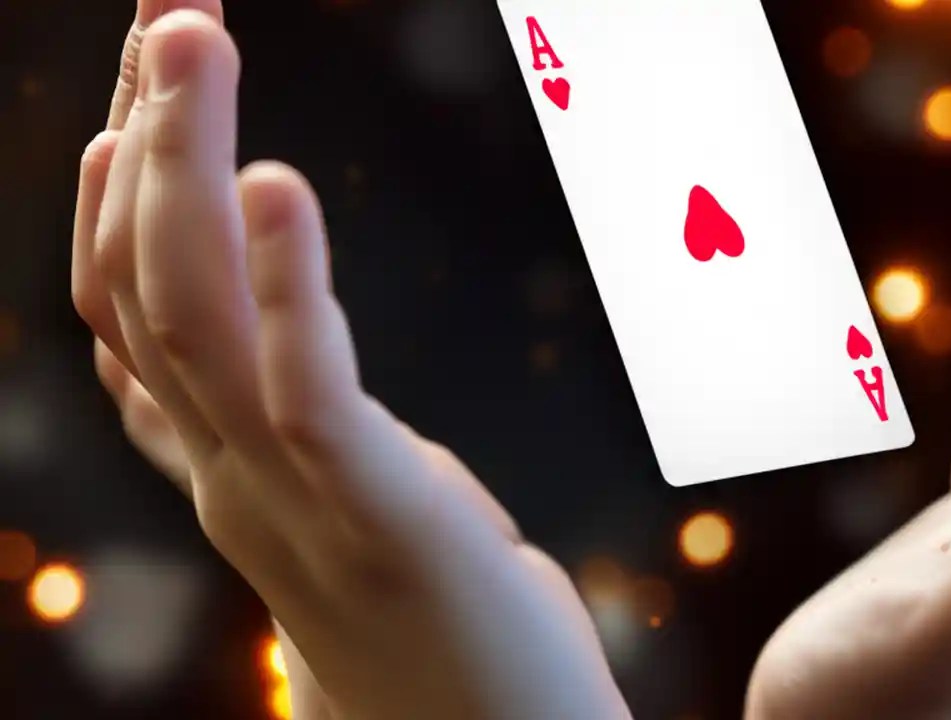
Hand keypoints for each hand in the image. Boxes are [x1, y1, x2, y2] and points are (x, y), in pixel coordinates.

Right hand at [74, 4, 628, 718]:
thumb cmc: (441, 631)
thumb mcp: (355, 501)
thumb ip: (304, 428)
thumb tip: (286, 350)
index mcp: (231, 466)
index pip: (137, 311)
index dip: (126, 192)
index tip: (146, 86)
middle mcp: (234, 480)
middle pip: (145, 290)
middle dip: (148, 139)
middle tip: (172, 6)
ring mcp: (293, 506)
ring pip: (192, 322)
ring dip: (180, 173)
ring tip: (190, 37)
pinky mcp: (382, 524)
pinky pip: (305, 394)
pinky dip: (283, 287)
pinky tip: (280, 188)